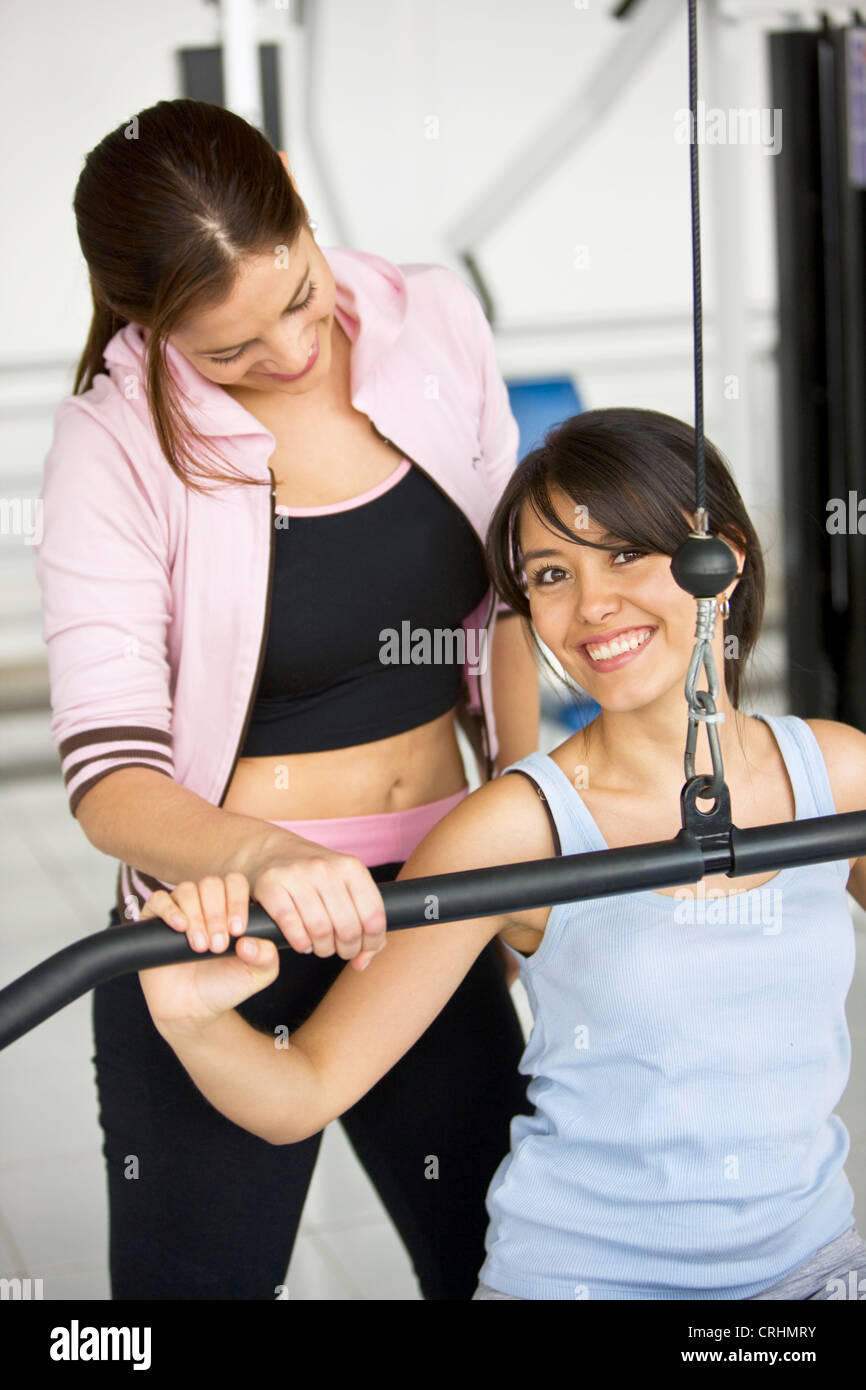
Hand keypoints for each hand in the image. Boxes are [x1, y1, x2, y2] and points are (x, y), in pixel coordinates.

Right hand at [138, 875, 279, 1033]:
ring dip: (196, 916)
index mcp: (232, 906)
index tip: (237, 931)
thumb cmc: (226, 985)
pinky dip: (169, 910)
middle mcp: (206, 903)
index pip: (235, 883)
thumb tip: (248, 941)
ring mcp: (180, 909)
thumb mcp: (257, 974)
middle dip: (217, 914)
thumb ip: (267, 956)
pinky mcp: (154, 920)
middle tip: (218, 946)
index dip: (237, 901)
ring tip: (200, 946)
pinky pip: (159, 900)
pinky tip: (179, 927)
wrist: (192, 1009)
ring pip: (187, 890)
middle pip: (211, 884)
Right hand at [248, 839, 387, 970]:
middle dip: (346, 949)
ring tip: (320, 945)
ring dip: (323, 948)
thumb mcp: (346, 888)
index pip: (374, 917)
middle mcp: (325, 867)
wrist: (269, 851)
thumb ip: (365, 923)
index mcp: (351, 867)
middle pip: (348, 929)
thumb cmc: (314, 877)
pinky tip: (302, 941)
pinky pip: (292, 928)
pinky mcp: (271, 885)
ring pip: (320, 931)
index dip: (372, 942)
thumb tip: (362, 963)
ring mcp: (297, 875)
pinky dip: (300, 943)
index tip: (363, 948)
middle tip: (338, 948)